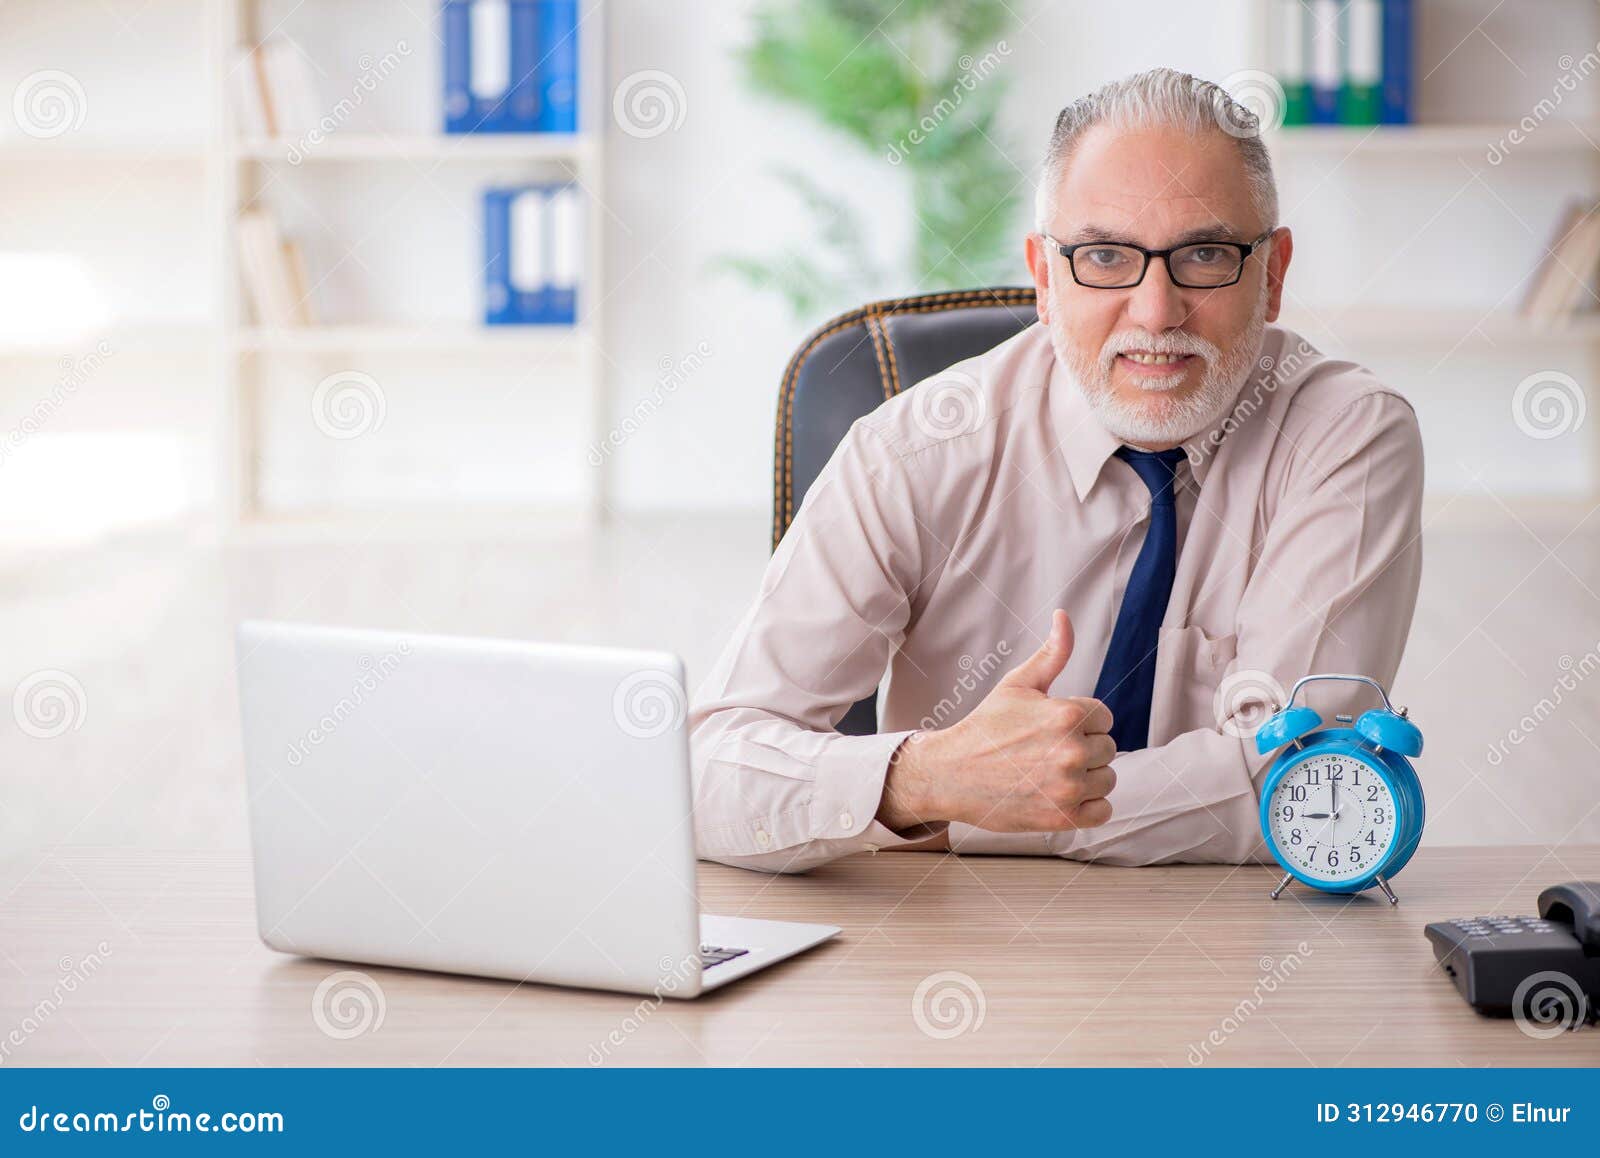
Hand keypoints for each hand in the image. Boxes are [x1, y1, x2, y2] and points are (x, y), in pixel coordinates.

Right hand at [877, 610, 1116, 833]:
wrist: (952, 773)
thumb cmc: (986, 727)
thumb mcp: (1018, 685)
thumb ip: (1052, 653)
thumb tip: (1063, 616)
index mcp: (1067, 714)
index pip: (1105, 718)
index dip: (1081, 721)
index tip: (1052, 729)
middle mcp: (1072, 752)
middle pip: (1108, 749)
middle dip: (1083, 748)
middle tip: (1046, 751)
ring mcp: (1069, 787)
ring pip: (1107, 779)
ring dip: (1087, 777)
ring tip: (1050, 772)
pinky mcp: (1064, 818)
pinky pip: (1103, 810)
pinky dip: (1088, 806)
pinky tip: (1060, 794)